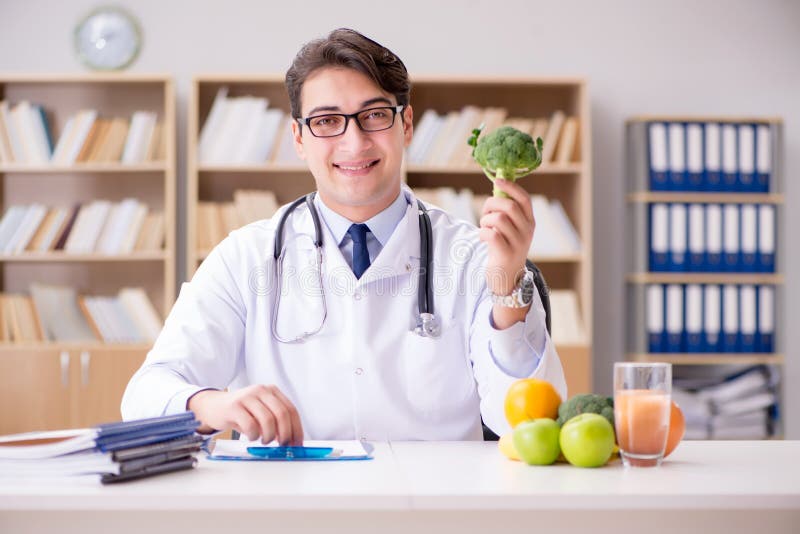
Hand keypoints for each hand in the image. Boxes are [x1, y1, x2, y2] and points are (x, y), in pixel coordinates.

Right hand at [188, 384, 303, 444]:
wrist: (213, 405)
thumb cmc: (240, 412)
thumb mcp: (260, 413)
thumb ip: (275, 422)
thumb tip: (291, 440)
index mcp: (271, 391)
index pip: (291, 410)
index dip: (297, 429)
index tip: (297, 443)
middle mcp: (261, 390)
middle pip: (282, 414)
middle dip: (286, 434)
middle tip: (283, 445)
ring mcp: (247, 397)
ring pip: (268, 420)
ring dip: (269, 436)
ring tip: (264, 440)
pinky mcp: (234, 406)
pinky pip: (250, 425)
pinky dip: (254, 435)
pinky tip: (252, 436)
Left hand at [479, 178, 535, 328]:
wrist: (508, 278)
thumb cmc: (505, 249)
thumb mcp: (512, 230)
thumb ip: (507, 212)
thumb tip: (498, 188)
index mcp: (530, 222)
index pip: (524, 198)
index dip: (510, 187)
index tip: (497, 180)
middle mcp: (527, 231)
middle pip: (508, 206)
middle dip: (490, 205)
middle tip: (484, 213)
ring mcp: (518, 243)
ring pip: (498, 219)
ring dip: (485, 220)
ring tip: (484, 228)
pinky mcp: (506, 254)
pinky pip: (490, 233)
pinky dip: (482, 232)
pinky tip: (483, 238)